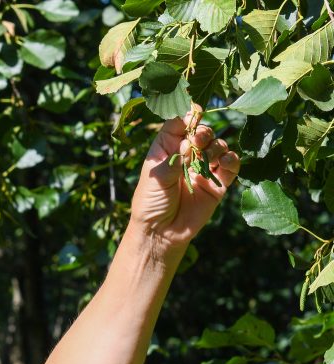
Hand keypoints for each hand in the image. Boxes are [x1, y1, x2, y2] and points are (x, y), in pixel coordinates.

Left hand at [129, 105, 240, 248]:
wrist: (161, 233)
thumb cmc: (150, 203)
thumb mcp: (155, 178)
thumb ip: (173, 158)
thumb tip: (189, 141)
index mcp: (165, 150)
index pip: (178, 125)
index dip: (187, 117)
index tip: (195, 113)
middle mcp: (186, 156)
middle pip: (201, 132)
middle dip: (203, 132)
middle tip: (199, 139)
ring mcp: (203, 168)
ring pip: (218, 146)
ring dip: (216, 146)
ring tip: (207, 156)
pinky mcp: (217, 183)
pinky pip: (231, 166)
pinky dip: (232, 160)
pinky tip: (225, 162)